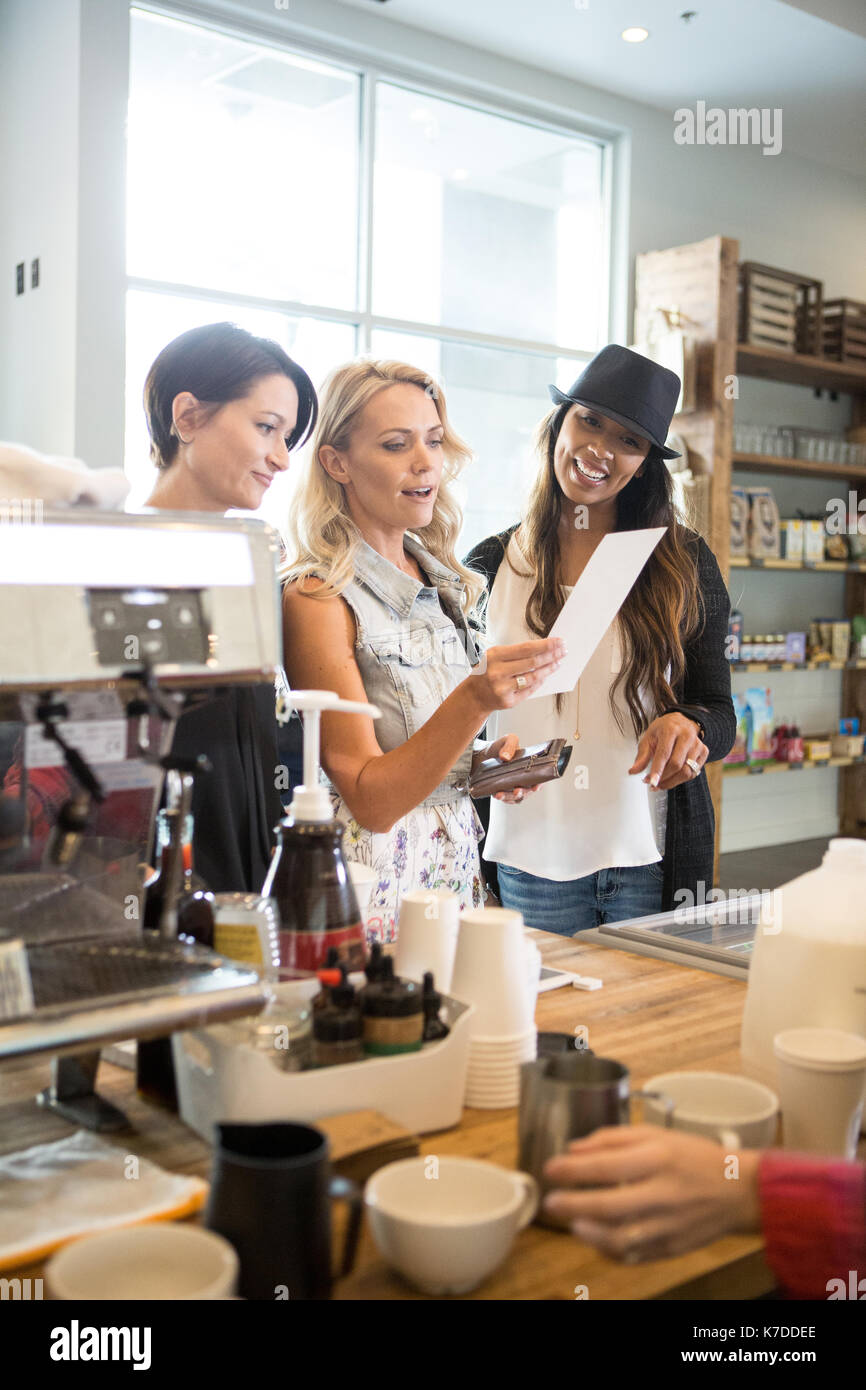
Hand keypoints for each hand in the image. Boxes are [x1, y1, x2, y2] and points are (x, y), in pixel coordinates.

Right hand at [465, 639, 564, 715]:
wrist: (473, 695)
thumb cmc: (485, 673)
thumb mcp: (495, 656)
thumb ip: (516, 652)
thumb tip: (542, 648)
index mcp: (495, 656)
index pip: (526, 648)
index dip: (545, 645)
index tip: (558, 642)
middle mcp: (498, 672)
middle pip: (533, 662)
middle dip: (551, 655)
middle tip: (562, 651)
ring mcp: (503, 688)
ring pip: (534, 677)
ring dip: (549, 669)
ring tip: (557, 663)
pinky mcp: (508, 701)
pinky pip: (530, 690)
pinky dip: (539, 681)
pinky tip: (545, 675)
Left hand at [471, 734, 541, 804]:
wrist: (484, 753)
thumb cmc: (500, 747)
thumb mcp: (508, 740)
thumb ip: (510, 745)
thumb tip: (505, 757)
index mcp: (530, 767)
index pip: (539, 778)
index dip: (539, 783)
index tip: (535, 786)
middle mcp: (523, 779)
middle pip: (527, 791)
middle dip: (522, 792)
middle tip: (517, 790)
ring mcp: (513, 786)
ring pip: (516, 797)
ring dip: (510, 797)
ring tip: (501, 794)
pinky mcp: (502, 790)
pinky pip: (505, 798)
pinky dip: (501, 798)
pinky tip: (496, 794)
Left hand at [541, 1125, 760, 1262]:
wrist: (739, 1191)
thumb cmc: (693, 1157)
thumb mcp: (657, 1135)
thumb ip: (613, 1139)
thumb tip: (574, 1148)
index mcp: (658, 1159)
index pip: (607, 1165)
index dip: (573, 1168)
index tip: (549, 1168)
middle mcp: (663, 1194)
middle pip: (610, 1205)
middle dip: (573, 1205)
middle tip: (550, 1202)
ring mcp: (669, 1226)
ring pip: (621, 1238)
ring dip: (589, 1233)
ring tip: (572, 1223)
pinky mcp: (672, 1249)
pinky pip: (634, 1256)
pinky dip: (610, 1251)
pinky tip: (596, 1238)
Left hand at [629, 713, 707, 789]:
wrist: (681, 721)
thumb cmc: (663, 729)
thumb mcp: (648, 738)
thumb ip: (642, 756)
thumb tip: (633, 771)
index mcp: (670, 730)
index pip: (664, 754)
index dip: (657, 770)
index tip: (652, 782)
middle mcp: (686, 736)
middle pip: (676, 764)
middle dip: (663, 778)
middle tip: (652, 783)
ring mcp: (697, 744)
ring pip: (687, 771)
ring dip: (672, 782)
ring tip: (660, 783)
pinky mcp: (704, 751)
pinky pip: (694, 772)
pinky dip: (681, 779)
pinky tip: (672, 778)